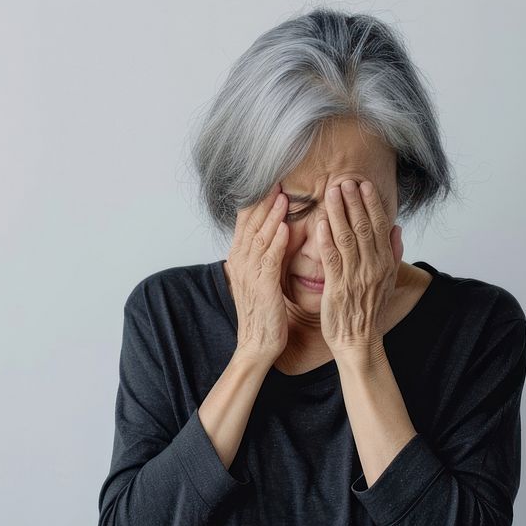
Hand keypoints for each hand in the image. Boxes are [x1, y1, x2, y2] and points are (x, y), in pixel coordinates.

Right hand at [225, 182, 289, 364]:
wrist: (256, 344)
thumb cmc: (263, 313)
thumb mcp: (259, 279)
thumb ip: (265, 256)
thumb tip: (277, 234)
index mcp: (239, 259)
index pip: (246, 223)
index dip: (257, 202)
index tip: (270, 184)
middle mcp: (240, 262)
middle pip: (250, 225)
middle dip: (263, 202)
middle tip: (276, 181)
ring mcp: (248, 273)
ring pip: (259, 237)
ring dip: (272, 216)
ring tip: (283, 197)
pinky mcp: (261, 285)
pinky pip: (269, 258)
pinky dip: (277, 241)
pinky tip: (286, 227)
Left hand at [316, 179, 403, 355]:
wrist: (360, 341)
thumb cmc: (370, 310)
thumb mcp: (388, 281)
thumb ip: (393, 253)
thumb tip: (396, 228)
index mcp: (385, 263)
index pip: (380, 226)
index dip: (372, 204)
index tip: (364, 185)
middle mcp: (373, 267)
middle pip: (364, 227)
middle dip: (354, 202)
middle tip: (345, 181)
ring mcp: (355, 277)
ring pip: (347, 238)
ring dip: (339, 213)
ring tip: (332, 193)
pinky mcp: (338, 288)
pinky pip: (332, 259)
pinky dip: (326, 239)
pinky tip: (320, 223)